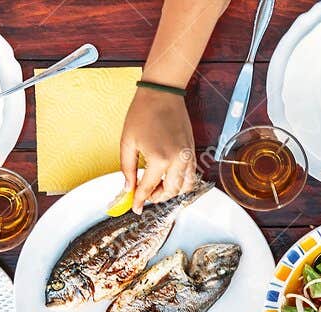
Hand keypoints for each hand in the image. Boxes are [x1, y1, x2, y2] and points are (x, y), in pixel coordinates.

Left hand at [118, 87, 196, 212]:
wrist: (162, 93)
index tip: (135, 208)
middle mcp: (177, 161)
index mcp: (158, 159)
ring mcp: (187, 156)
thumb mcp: (127, 143)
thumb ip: (127, 169)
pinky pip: (191, 174)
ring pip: (185, 186)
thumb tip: (128, 188)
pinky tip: (169, 178)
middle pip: (170, 192)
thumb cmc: (143, 113)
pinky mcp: (192, 151)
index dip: (139, 200)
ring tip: (158, 188)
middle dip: (156, 198)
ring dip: (171, 192)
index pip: (148, 188)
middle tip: (144, 196)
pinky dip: (182, 181)